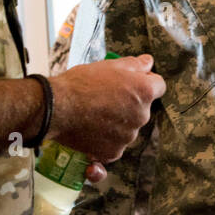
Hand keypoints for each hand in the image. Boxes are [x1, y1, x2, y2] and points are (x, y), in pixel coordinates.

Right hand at [49, 55, 164, 177]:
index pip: (158, 86)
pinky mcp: (113, 152)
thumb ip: (134, 64)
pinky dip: (106, 139)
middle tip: (105, 97)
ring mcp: (128, 136)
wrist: (56, 107)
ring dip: (118, 122)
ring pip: (128, 127)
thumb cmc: (81, 83)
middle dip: (129, 103)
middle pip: (142, 108)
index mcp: (145, 92)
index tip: (130, 82)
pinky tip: (91, 129)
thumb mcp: (110, 65)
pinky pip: (115, 145)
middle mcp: (141, 116)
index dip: (145, 82)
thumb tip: (148, 62)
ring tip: (95, 113)